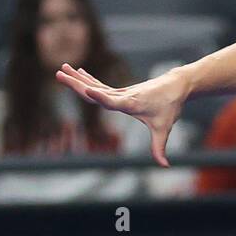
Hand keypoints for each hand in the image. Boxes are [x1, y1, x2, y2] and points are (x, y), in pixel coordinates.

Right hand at [55, 64, 189, 166]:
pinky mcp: (121, 91)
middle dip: (77, 83)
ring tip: (60, 69)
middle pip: (97, 90)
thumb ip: (159, 147)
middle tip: (58, 74)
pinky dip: (89, 79)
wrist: (176, 86)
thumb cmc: (170, 107)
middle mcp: (123, 96)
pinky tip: (78, 72)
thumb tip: (165, 166)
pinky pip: (101, 85)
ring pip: (96, 86)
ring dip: (77, 79)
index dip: (100, 96)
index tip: (88, 89)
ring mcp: (121, 92)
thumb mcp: (164, 128)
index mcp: (131, 103)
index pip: (113, 100)